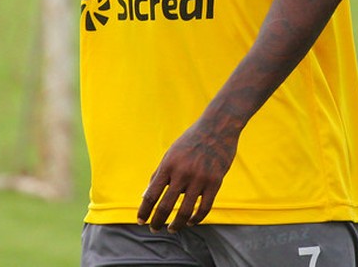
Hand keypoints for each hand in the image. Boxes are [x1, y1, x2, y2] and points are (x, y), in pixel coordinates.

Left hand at [136, 118, 238, 232]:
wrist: (217, 127)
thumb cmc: (191, 141)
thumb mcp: (171, 154)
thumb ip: (159, 174)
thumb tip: (146, 196)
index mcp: (168, 165)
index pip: (151, 194)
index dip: (144, 211)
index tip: (140, 220)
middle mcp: (182, 173)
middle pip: (165, 206)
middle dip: (157, 222)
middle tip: (154, 229)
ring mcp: (199, 179)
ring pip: (185, 212)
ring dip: (177, 225)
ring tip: (172, 229)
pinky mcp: (215, 182)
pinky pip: (204, 207)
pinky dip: (196, 219)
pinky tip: (191, 222)